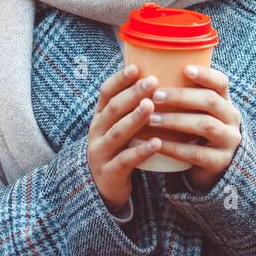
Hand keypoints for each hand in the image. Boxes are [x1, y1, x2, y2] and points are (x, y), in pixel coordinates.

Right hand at [87, 63, 162, 214]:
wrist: (100, 188)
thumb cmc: (118, 149)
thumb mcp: (118, 126)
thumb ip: (131, 106)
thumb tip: (158, 74)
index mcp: (100, 117)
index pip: (105, 93)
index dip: (119, 79)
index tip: (135, 67)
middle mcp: (97, 132)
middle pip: (112, 109)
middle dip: (132, 94)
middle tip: (152, 82)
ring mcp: (101, 153)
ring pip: (117, 133)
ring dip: (134, 119)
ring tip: (150, 106)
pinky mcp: (110, 174)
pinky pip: (125, 160)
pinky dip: (141, 151)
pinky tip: (156, 143)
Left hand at [149, 64, 241, 191]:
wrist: (210, 166)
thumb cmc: (195, 130)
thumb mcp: (196, 111)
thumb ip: (182, 95)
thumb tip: (146, 72)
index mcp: (225, 100)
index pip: (221, 82)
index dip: (205, 74)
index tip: (185, 69)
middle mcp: (232, 118)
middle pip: (211, 101)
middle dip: (182, 96)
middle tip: (155, 95)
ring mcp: (229, 140)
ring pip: (206, 125)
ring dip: (176, 121)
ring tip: (151, 119)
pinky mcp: (220, 162)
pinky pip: (196, 153)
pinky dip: (175, 148)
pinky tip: (157, 144)